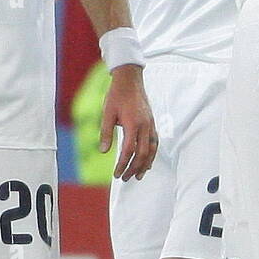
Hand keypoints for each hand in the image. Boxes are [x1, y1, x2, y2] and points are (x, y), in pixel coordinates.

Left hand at [100, 64, 156, 180]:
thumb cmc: (117, 95)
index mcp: (133, 124)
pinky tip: (148, 160)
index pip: (129, 151)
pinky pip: (155, 142)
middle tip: (126, 178)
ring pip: (152, 149)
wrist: (130, 80)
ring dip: (146, 164)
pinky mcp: (152, 122)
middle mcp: (145, 126)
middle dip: (134, 168)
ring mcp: (150, 124)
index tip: (117, 174)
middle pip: (143, 153)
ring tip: (139, 175)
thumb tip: (104, 151)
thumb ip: (106, 133)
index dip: (123, 165)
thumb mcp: (107, 113)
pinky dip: (152, 153)